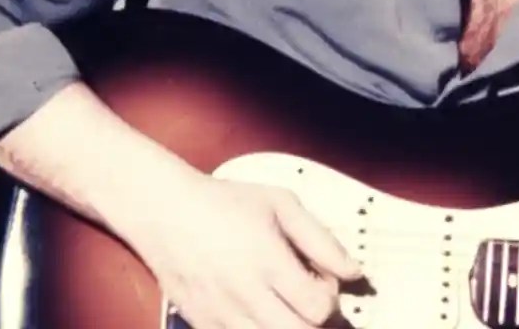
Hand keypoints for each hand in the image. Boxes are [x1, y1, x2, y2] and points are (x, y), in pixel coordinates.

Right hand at [117, 174, 363, 328]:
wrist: (164, 211)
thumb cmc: (226, 203)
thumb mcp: (282, 205)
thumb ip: (322, 240)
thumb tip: (354, 272)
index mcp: (268, 262)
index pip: (319, 309)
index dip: (331, 299)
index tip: (322, 281)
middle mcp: (244, 294)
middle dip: (314, 321)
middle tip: (309, 298)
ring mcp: (220, 314)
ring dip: (286, 328)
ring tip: (285, 304)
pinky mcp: (201, 324)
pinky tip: (260, 312)